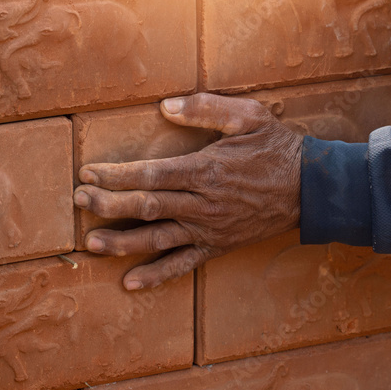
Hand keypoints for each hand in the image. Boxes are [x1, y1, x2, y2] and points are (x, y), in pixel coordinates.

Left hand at [74, 93, 302, 289]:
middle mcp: (203, 204)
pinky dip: (156, 276)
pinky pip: (184, 265)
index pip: (152, 174)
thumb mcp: (249, 116)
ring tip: (92, 245)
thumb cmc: (278, 148)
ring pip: (158, 240)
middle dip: (108, 206)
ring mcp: (209, 229)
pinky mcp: (218, 246)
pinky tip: (130, 283)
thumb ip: (206, 108)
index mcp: (206, 170)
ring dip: (122, 244)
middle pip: (147, 208)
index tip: (88, 174)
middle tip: (78, 202)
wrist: (312, 189)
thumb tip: (166, 106)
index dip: (117, 176)